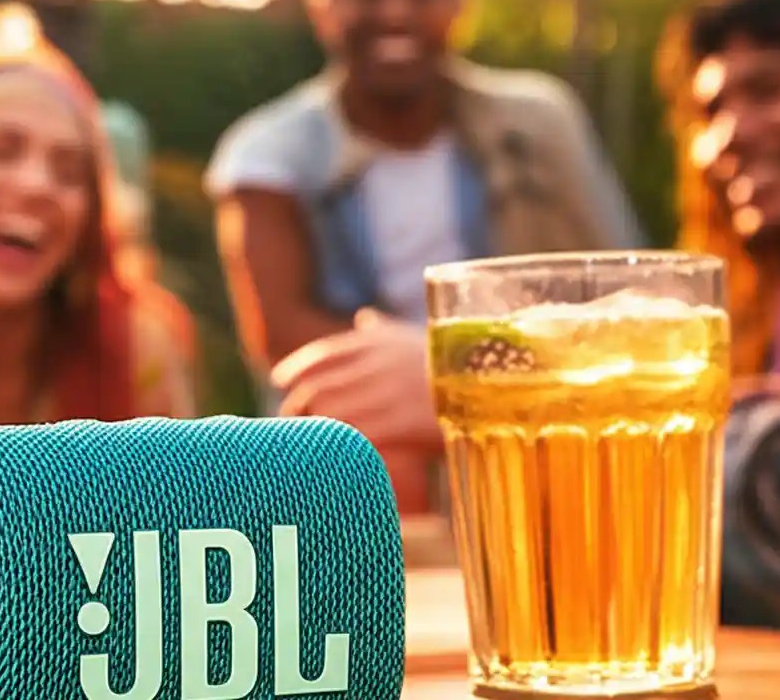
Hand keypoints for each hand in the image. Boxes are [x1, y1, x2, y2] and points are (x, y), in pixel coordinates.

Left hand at [270, 309, 443, 512]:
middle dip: (297, 410)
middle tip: (290, 427)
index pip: (322, 355)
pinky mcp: (404, 421)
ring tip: (307, 448)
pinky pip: (356, 437)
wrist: (498, 386)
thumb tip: (364, 318)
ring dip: (313, 434)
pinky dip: (338, 450)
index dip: (295, 370)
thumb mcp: (418, 340)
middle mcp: (379, 363)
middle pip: (317, 388)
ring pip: (329, 414)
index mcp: (379, 342)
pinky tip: (333, 461)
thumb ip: (384, 332)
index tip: (281, 382)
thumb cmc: (456, 366)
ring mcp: (390, 391)